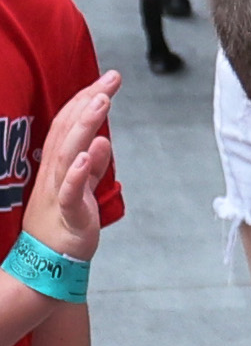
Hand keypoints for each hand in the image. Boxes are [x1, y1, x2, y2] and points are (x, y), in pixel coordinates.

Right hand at [20, 77, 115, 263]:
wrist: (45, 265)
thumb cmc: (63, 225)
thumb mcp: (82, 189)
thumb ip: (94, 166)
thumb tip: (103, 140)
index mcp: (58, 167)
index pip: (68, 126)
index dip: (85, 100)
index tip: (107, 79)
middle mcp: (54, 175)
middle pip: (67, 133)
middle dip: (87, 103)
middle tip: (109, 80)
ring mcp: (58, 193)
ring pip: (68, 154)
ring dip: (84, 127)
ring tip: (100, 102)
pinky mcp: (68, 215)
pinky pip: (71, 192)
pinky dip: (79, 173)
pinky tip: (89, 154)